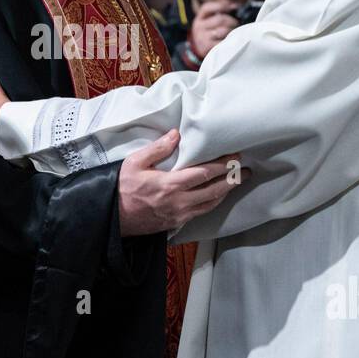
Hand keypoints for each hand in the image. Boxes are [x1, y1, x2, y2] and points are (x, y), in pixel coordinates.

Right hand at [117, 130, 247, 236]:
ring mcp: (180, 215)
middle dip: (232, 179)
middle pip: (214, 190)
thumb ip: (158, 148)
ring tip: (237, 182)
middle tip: (245, 171)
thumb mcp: (135, 162)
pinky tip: (217, 197)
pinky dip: (213, 203)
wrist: (113, 217)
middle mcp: (179, 201)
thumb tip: (176, 134)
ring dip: (226, 192)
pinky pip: (201, 212)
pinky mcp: (177, 223)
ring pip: (211, 204)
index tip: (235, 156)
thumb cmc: (122, 188)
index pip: (205, 173)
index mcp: (170, 184)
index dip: (223, 165)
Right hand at [188, 0, 241, 58]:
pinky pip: (222, 42)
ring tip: (235, 32)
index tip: (234, 6)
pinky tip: (232, 40)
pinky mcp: (207, 47)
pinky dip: (230, 40)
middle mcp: (199, 26)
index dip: (221, 5)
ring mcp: (202, 37)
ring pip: (222, 31)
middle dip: (232, 21)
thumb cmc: (209, 32)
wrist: (199, 49)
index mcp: (200, 18)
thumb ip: (220, 11)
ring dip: (232, 31)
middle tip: (237, 24)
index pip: (207, 8)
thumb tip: (235, 5)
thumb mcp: (209, 21)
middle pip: (219, 19)